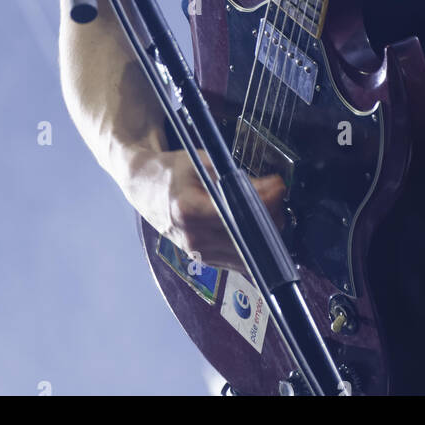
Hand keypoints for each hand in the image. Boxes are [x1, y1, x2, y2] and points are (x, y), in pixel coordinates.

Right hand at [132, 148, 286, 274]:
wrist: (146, 188)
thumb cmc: (173, 172)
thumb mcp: (202, 163)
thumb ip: (236, 178)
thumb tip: (272, 187)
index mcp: (188, 210)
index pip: (238, 213)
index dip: (265, 201)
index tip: (278, 186)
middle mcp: (193, 238)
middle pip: (247, 236)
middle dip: (270, 216)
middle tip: (277, 195)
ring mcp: (199, 255)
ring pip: (248, 253)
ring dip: (265, 232)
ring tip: (267, 209)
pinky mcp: (204, 262)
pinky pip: (239, 260)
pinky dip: (252, 244)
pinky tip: (254, 225)